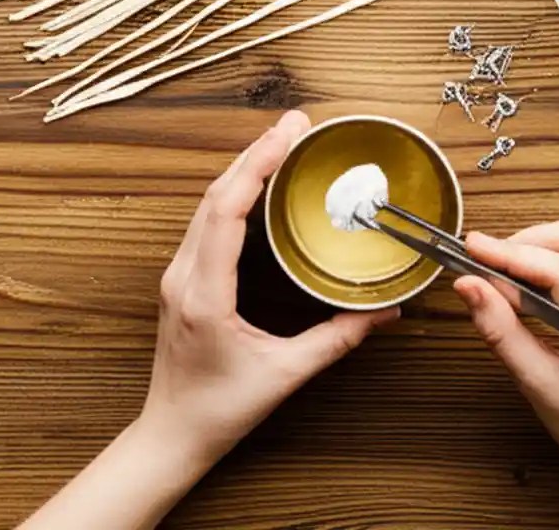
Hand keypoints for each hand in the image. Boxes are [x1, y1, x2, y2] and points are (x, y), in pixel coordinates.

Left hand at [144, 110, 398, 458]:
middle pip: (214, 195)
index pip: (225, 210)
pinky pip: (206, 222)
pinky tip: (257, 183)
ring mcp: (178, 276)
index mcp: (205, 294)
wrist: (173, 434)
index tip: (288, 135)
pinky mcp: (184, 281)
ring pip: (206, 205)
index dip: (257, 165)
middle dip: (255, 152)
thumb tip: (385, 311)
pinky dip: (233, 193)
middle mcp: (184, 276)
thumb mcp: (286, 374)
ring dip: (242, 168)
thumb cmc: (219, 409)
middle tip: (296, 124)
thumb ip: (338, 338)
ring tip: (281, 142)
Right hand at [455, 218, 558, 528]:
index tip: (473, 248)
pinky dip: (550, 261)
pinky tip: (525, 283)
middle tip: (484, 259)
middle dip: (526, 241)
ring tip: (501, 272)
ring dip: (538, 248)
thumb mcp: (536, 384)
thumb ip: (501, 331)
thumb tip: (468, 286)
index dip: (513, 255)